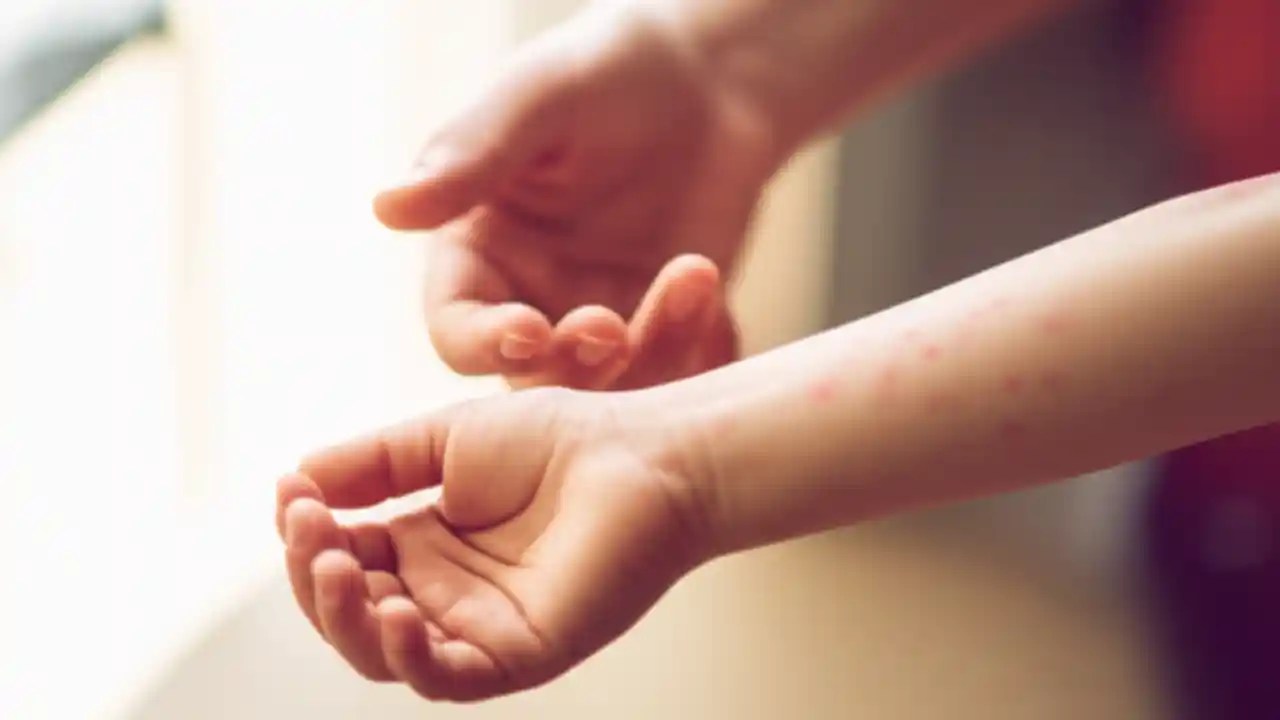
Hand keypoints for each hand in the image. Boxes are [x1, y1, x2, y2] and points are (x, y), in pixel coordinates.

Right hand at [276, 388, 711, 700]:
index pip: (343, 559)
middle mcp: (446, 594)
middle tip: (309, 530)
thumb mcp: (442, 440)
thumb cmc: (558, 440)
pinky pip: (448, 677)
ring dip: (343, 616)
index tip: (292, 494)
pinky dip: (408, 654)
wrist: (642, 453)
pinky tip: (392, 607)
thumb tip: (292, 480)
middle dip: (314, 575)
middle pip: (351, 613)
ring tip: (331, 565)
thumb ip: (371, 465)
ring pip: (384, 654)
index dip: (308, 535)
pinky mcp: (520, 653)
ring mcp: (481, 628)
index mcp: (426, 545)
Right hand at [376, 4, 782, 388]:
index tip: (528, 332)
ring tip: (688, 281)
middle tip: (610, 330)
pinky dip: (694, 343)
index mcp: (477, 250)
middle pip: (529, 377)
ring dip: (644, 354)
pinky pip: (673, 369)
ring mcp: (600, 318)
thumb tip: (385, 207)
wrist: (711, 81)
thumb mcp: (538, 101)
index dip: (483, 344)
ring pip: (606, 386)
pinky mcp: (663, 328)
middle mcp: (530, 297)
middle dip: (568, 365)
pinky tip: (708, 285)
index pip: (456, 326)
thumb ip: (471, 156)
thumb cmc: (608, 70)